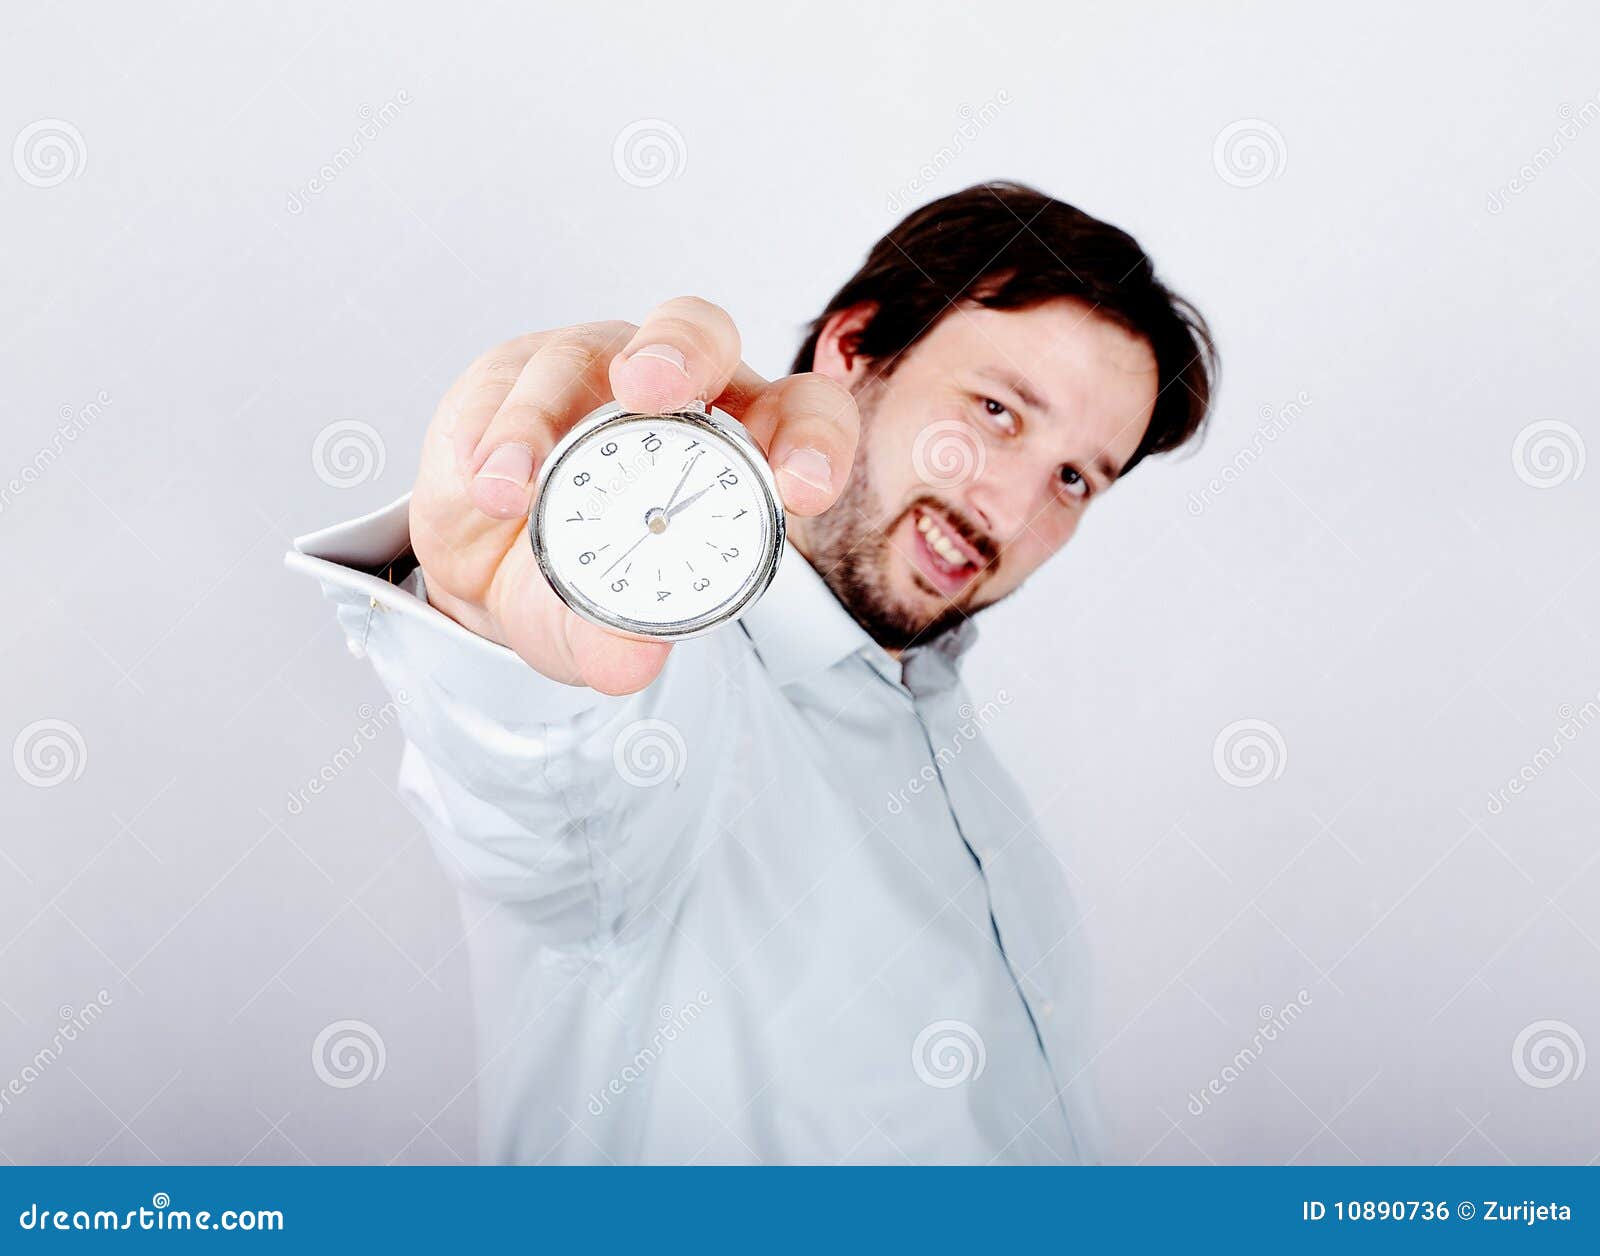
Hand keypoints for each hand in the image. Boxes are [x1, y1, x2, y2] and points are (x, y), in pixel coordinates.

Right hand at [408, 298, 860, 694]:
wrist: (489, 574)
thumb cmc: (585, 584)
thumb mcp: (597, 632)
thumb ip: (616, 647)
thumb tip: (627, 660)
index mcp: (741, 443)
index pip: (803, 414)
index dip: (814, 438)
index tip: (800, 488)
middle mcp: (676, 393)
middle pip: (702, 331)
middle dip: (682, 353)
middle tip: (651, 392)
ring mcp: (593, 371)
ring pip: (584, 354)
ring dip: (543, 419)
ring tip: (511, 495)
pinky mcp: (514, 372)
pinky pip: (506, 383)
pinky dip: (495, 436)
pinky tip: (486, 487)